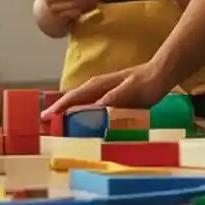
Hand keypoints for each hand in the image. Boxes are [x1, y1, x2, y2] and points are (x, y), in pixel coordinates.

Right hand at [42, 65, 165, 117]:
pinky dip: (82, 116)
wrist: (159, 75)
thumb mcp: (128, 92)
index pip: (73, 98)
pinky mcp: (110, 99)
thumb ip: (112, 100)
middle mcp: (96, 88)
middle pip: (73, 101)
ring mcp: (103, 93)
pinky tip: (82, 126)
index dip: (58, 108)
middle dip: (58, 112)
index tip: (44, 119)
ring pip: (80, 105)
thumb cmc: (144, 83)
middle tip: (45, 128)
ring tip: (58, 129)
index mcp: (97, 86)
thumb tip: (93, 109)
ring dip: (69, 115)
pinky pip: (90, 109)